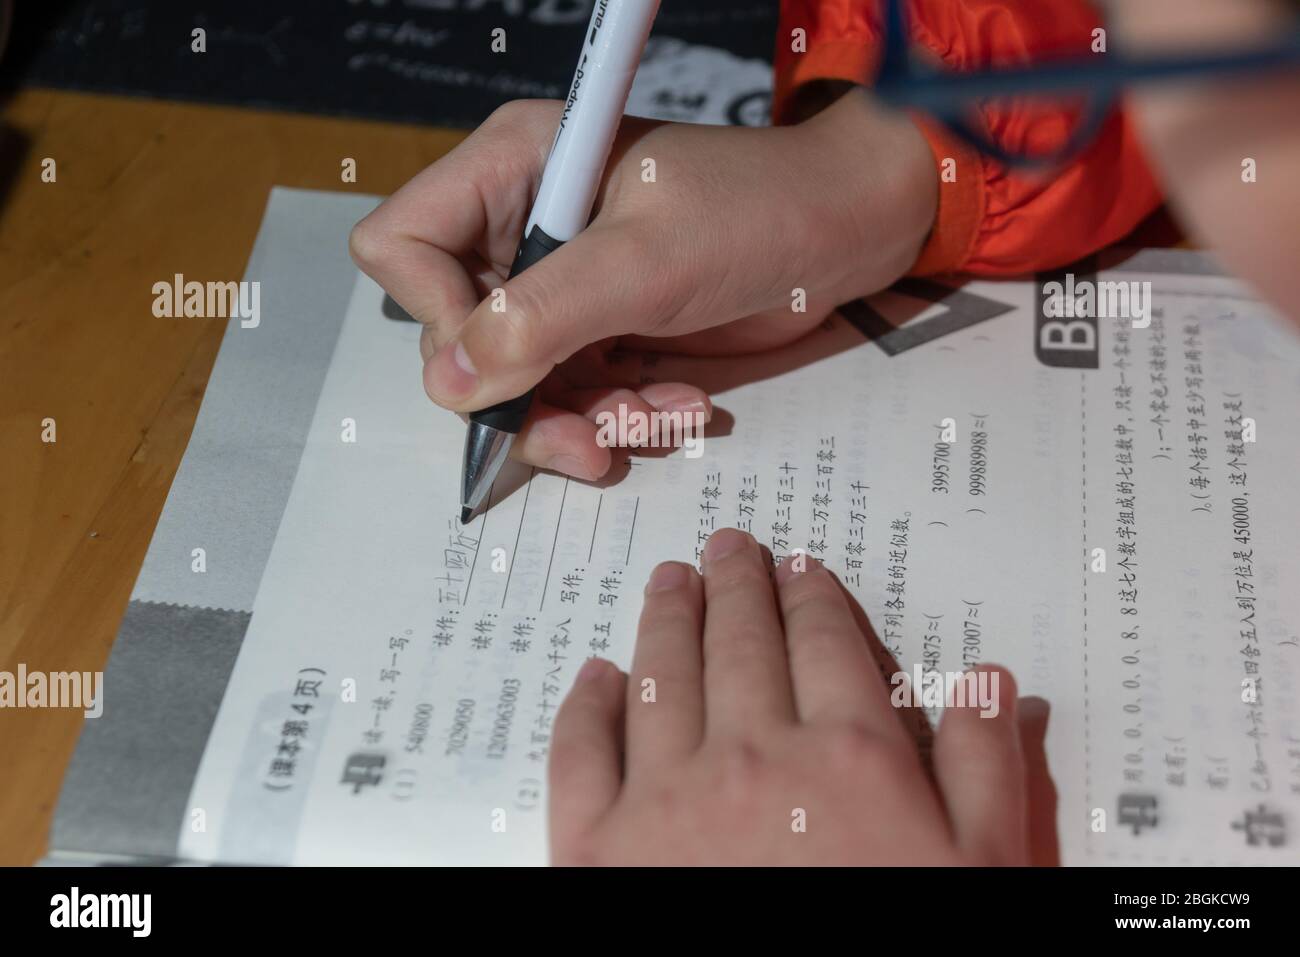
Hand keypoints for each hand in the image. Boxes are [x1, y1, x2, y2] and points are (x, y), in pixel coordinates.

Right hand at [350, 94, 935, 479]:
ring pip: (516, 384)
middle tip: (588, 437)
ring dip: (583, 418)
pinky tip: (680, 409)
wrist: (846, 234)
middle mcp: (521, 229)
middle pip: (456, 337)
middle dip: (524, 398)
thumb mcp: (644, 265)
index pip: (402, 246)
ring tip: (657, 419)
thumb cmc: (755, 215)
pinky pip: (574, 396)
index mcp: (511, 171)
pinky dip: (621, 417)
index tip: (505, 358)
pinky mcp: (602, 329)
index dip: (436, 315)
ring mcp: (562, 285)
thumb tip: (450, 382)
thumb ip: (539, 320)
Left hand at [548, 528, 1039, 865]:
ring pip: (663, 676)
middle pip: (743, 643)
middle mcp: (754, 757)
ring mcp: (666, 799)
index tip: (798, 568)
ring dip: (668, 618)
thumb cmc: (894, 953)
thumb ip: (988, 774)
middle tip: (729, 549)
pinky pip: (582, 752)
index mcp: (849, 759)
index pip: (827, 645)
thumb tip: (989, 685)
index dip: (812, 597)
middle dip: (738, 587)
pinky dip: (587, 705)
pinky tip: (598, 677)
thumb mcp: (981, 874)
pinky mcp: (597, 848)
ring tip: (673, 580)